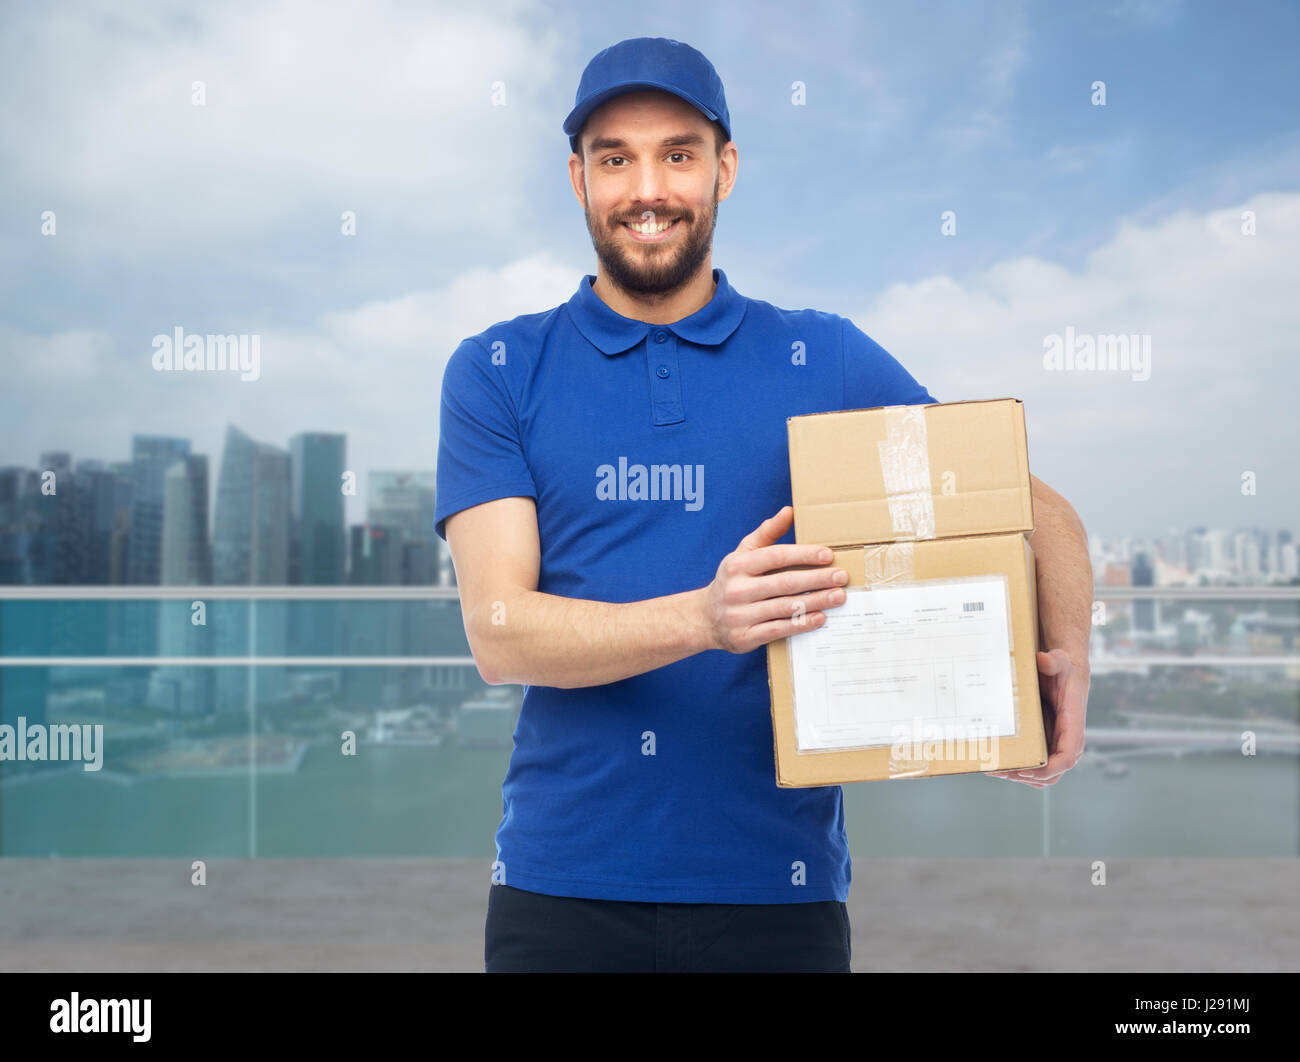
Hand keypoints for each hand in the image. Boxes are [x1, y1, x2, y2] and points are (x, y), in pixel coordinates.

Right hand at [704, 505, 848, 653]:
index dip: (803, 555)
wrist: (704, 618)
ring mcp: (740, 615)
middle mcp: (737, 589)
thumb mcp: (742, 554)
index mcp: (738, 565)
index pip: (776, 556)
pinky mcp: (745, 636)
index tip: (828, 555)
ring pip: (785, 607)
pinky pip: (780, 629)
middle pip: (784, 583)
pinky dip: (802, 624)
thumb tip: (789, 511)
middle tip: (841, 577)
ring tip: (838, 596)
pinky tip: (821, 617)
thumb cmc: (732, 581)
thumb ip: (766, 533)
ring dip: (816, 601)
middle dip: (817, 579)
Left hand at [988, 648, 1087, 787]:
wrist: (1064, 673)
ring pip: (1044, 777)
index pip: (1066, 757)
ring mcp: (1059, 747)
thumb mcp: (1060, 661)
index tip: (1024, 769)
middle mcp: (1070, 741)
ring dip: (1021, 777)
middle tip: (999, 770)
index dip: (1047, 768)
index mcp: (1073, 726)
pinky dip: (1022, 773)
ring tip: (995, 770)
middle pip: (1052, 773)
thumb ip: (1054, 660)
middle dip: (1026, 776)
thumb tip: (1042, 659)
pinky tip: (1001, 767)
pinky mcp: (1049, 747)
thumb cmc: (1063, 670)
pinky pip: (1038, 770)